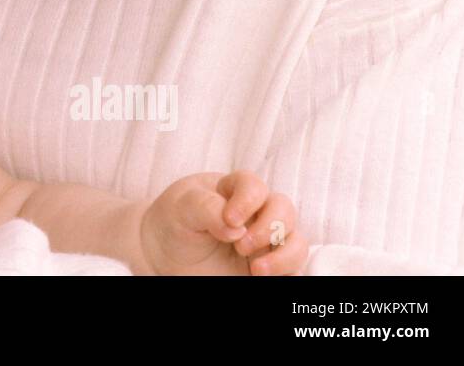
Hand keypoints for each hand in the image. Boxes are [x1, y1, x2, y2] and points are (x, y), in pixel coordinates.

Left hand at [138, 170, 307, 274]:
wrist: (166, 256)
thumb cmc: (174, 223)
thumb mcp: (181, 208)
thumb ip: (206, 207)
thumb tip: (236, 227)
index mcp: (234, 190)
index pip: (254, 185)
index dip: (248, 200)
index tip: (230, 219)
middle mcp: (255, 213)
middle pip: (284, 210)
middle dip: (269, 227)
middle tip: (241, 245)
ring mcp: (264, 241)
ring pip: (297, 242)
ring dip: (285, 256)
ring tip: (256, 270)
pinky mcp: (268, 266)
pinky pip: (293, 270)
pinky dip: (288, 273)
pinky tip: (263, 277)